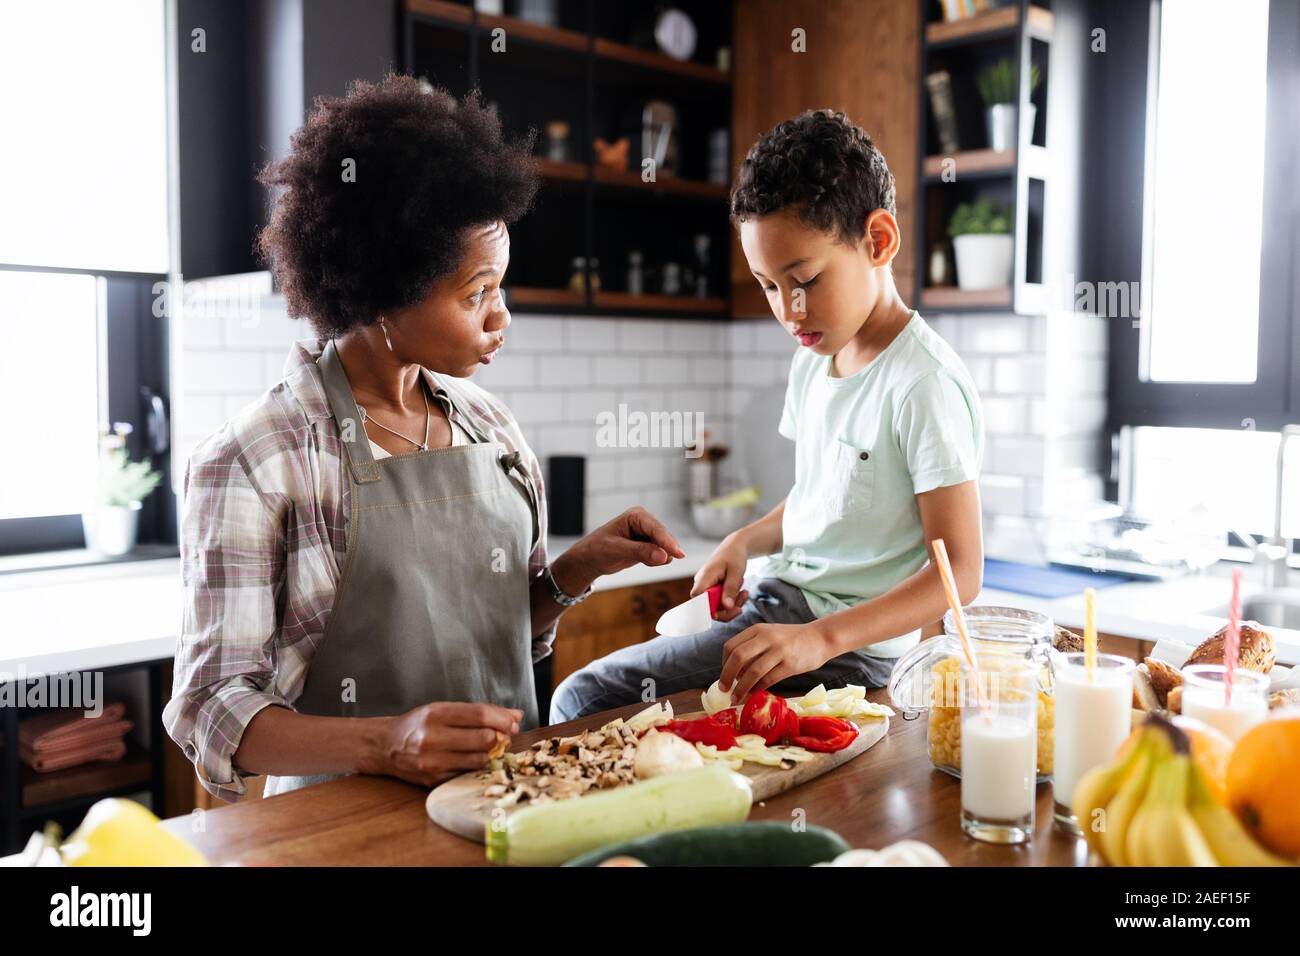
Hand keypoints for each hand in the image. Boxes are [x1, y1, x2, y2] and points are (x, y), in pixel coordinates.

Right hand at [370, 702, 522, 787]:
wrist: (385, 746)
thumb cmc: (418, 724)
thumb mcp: (443, 709)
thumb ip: (478, 712)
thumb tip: (515, 715)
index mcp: (435, 714)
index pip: (479, 714)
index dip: (502, 719)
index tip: (512, 722)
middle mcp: (432, 737)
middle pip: (483, 738)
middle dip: (500, 737)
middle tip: (503, 736)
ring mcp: (432, 761)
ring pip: (479, 759)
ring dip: (491, 753)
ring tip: (490, 747)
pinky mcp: (433, 779)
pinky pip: (467, 773)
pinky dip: (476, 766)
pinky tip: (473, 758)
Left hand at [552, 507, 684, 594]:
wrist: (589, 560)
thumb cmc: (597, 550)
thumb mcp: (616, 550)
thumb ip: (640, 552)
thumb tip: (663, 555)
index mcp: (635, 516)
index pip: (656, 528)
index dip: (668, 542)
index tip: (679, 554)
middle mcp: (644, 522)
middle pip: (664, 537)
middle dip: (666, 549)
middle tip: (668, 561)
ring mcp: (648, 534)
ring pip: (665, 547)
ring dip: (659, 557)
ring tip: (641, 561)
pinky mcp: (649, 546)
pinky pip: (661, 555)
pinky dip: (655, 561)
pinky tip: (643, 562)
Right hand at [691, 533, 749, 622]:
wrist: (734, 547)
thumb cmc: (734, 555)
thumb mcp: (736, 572)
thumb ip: (731, 589)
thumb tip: (727, 607)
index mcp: (705, 577)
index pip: (697, 598)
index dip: (707, 609)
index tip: (725, 611)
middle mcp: (702, 583)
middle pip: (707, 607)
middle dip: (726, 610)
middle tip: (741, 606)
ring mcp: (706, 587)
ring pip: (715, 606)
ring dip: (731, 605)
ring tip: (744, 594)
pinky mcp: (712, 589)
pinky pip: (719, 601)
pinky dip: (731, 600)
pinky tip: (741, 593)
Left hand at [718, 622, 834, 703]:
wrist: (820, 638)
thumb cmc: (792, 639)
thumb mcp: (770, 635)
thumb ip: (753, 648)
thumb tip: (734, 672)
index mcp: (758, 629)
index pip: (731, 646)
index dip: (724, 664)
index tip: (725, 676)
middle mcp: (766, 637)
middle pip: (738, 657)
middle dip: (727, 676)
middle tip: (724, 689)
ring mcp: (779, 650)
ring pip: (752, 671)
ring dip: (741, 687)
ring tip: (735, 698)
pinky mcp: (790, 664)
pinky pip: (768, 679)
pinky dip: (757, 689)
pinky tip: (753, 695)